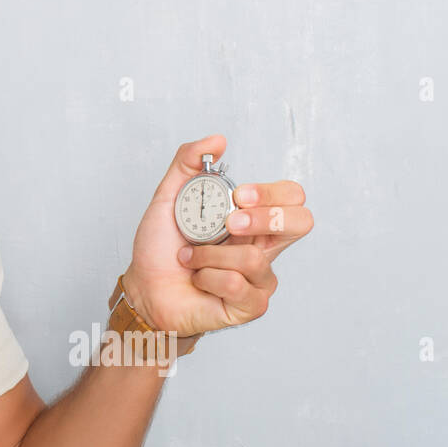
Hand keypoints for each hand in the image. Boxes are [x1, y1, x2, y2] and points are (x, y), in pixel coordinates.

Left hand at [122, 135, 313, 336]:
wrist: (143, 288)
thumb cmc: (160, 248)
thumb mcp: (169, 198)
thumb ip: (188, 163)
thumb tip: (218, 141)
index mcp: (252, 219)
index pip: (292, 197)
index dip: (273, 193)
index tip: (239, 196)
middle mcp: (263, 247)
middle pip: (303, 222)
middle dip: (264, 219)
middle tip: (229, 225)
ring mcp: (260, 279)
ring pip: (253, 259)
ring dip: (208, 256)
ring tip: (191, 259)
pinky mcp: (250, 306)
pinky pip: (237, 285)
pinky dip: (207, 278)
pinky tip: (199, 281)